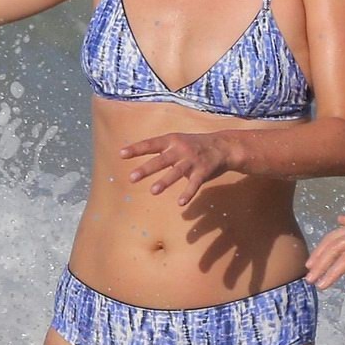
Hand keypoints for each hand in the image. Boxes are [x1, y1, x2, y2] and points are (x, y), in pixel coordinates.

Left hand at [120, 132, 239, 207]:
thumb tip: (141, 160)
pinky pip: (194, 184)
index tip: (121, 154)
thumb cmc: (195, 145)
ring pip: (176, 172)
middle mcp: (181, 149)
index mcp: (172, 140)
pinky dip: (188, 193)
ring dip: (165, 181)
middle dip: (146, 169)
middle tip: (131, 177)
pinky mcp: (203, 171)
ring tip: (153, 191)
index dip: (136, 149)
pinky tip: (180, 203)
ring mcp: (192, 160)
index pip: (151, 144)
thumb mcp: (177, 141)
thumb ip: (162, 150)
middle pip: (161, 160)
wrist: (223, 146)